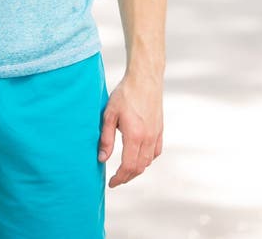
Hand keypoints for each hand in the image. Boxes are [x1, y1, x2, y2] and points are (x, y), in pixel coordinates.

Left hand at [98, 73, 162, 187]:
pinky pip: (156, 152)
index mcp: (135, 136)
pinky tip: (139, 157)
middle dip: (127, 177)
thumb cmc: (125, 94)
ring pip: (148, 162)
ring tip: (125, 170)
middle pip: (139, 168)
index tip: (111, 183)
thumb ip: (106, 138)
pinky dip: (147, 160)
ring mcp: (156, 135)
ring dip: (137, 169)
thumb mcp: (109, 114)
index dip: (119, 178)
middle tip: (116, 179)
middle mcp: (148, 138)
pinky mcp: (160, 130)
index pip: (128, 166)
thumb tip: (101, 158)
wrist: (144, 79)